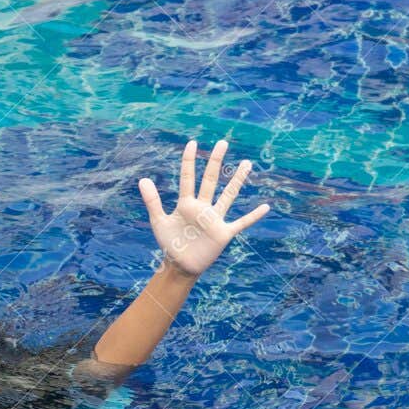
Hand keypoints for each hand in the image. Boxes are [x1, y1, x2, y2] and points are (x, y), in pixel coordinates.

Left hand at [139, 140, 270, 276]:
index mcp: (186, 204)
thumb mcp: (159, 221)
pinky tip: (266, 207)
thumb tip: (142, 179)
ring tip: (246, 163)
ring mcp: (214, 219)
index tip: (192, 143)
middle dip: (215, 161)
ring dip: (237, 180)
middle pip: (210, 180)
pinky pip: (241, 223)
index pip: (188, 178)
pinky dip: (253, 216)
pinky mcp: (223, 233)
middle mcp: (202, 208)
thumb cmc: (170, 243)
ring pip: (228, 195)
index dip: (189, 161)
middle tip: (222, 142)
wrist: (180, 266)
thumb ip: (152, 201)